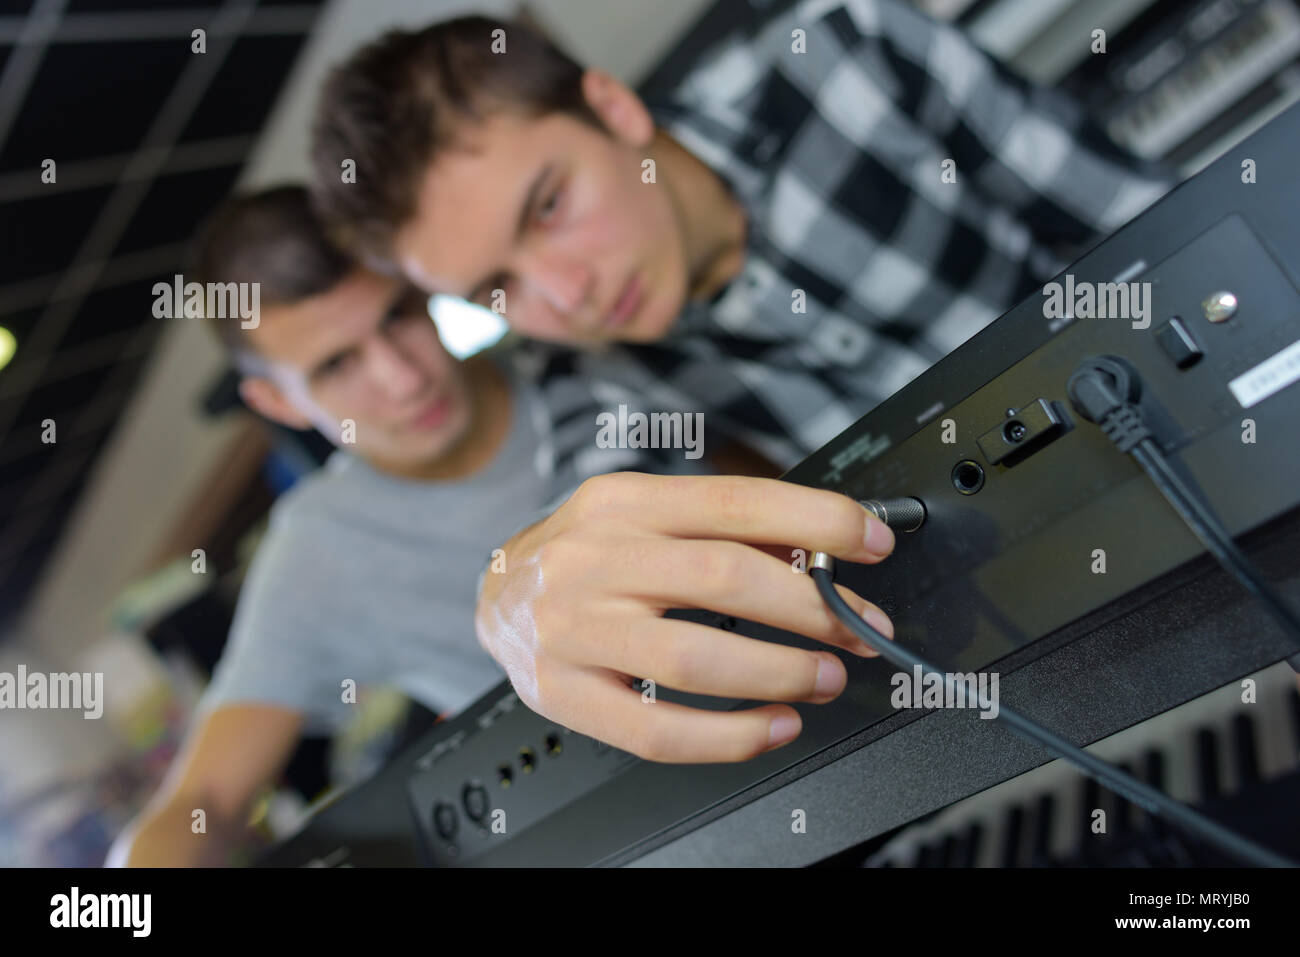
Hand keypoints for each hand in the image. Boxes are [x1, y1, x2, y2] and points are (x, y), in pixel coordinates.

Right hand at [475, 472, 895, 762]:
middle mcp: (592, 558)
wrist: (492, 594)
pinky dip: (730, 737)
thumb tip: (824, 547)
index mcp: (622, 502)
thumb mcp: (642, 514)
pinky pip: (655, 730)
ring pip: (694, 658)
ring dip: (781, 672)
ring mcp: (571, 629)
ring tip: (824, 678)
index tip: (870, 542)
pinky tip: (772, 727)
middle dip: (813, 608)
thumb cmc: (583, 552)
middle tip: (860, 629)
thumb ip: (721, 525)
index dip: (817, 521)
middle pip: (724, 577)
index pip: (735, 502)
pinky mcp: (560, 694)